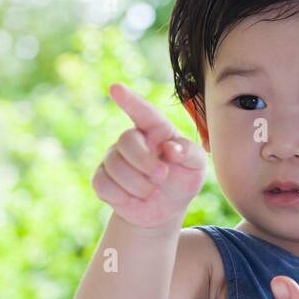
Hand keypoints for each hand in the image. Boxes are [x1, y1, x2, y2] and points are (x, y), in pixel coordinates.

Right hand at [91, 82, 206, 227]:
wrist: (165, 210)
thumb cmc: (182, 180)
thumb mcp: (196, 167)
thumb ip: (190, 153)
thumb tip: (171, 148)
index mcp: (156, 130)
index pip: (143, 112)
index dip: (129, 100)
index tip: (116, 88)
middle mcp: (132, 140)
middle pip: (127, 141)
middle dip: (144, 162)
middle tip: (161, 176)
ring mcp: (114, 158)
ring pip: (114, 166)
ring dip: (137, 185)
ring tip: (152, 192)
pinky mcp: (102, 178)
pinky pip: (103, 184)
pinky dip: (122, 197)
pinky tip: (133, 200)